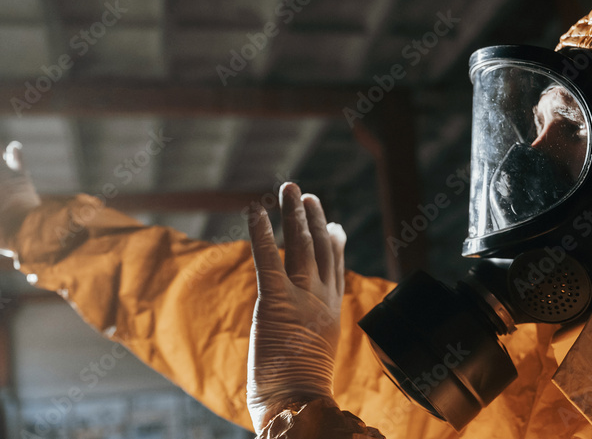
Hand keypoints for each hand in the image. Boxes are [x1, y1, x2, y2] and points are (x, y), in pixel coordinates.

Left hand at [246, 182, 346, 432]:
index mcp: (330, 315)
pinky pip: (268, 257)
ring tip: (291, 189)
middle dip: (314, 220)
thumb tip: (301, 338)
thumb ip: (308, 337)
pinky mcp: (275, 300)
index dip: (334, 246)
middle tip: (309, 196)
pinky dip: (261, 231)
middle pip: (320, 250)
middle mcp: (321, 301)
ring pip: (300, 246)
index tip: (335, 226)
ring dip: (294, 214)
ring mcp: (301, 298)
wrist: (297, 403)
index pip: (334, 271)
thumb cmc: (298, 393)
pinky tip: (256, 209)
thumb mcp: (311, 357)